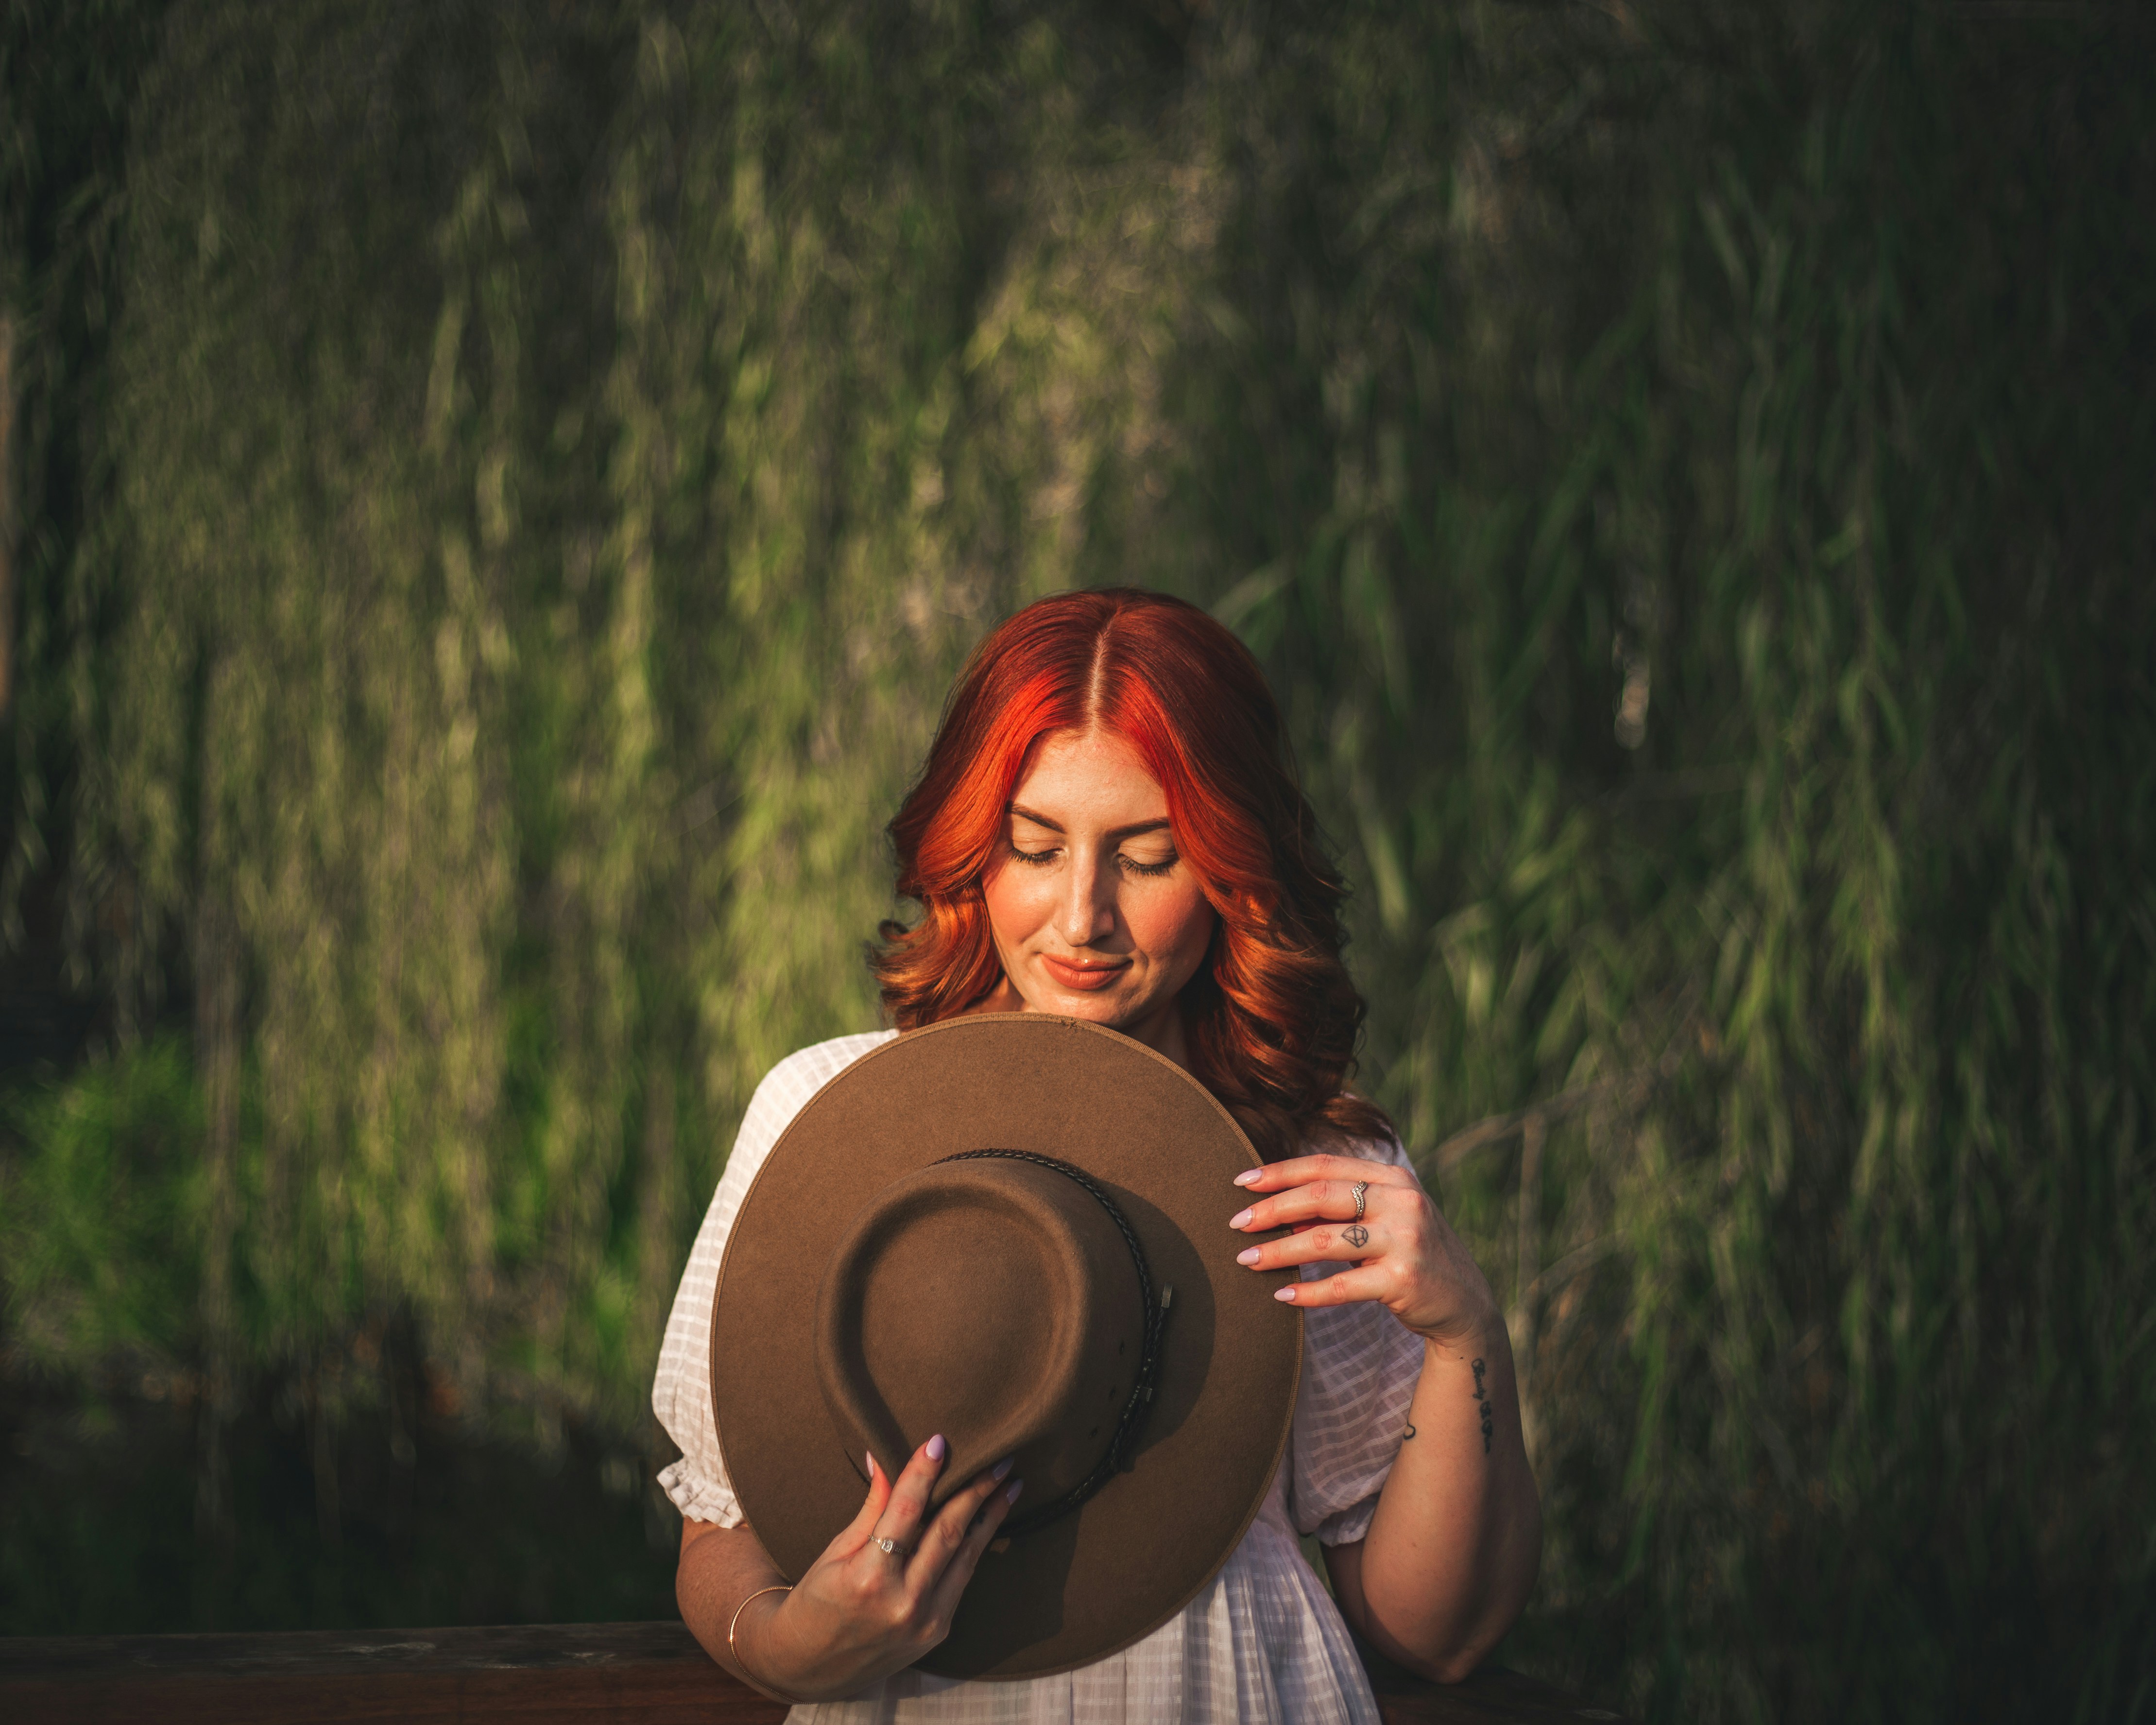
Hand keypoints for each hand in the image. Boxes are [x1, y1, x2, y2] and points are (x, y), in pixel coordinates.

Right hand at [737, 1436, 1023, 1701]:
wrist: (810, 1666)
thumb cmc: (816, 1601)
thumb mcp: (835, 1551)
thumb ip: (871, 1508)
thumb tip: (883, 1457)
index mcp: (868, 1578)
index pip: (904, 1513)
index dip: (923, 1474)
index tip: (940, 1441)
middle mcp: (902, 1602)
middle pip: (947, 1532)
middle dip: (976, 1491)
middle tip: (999, 1459)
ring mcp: (924, 1622)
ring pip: (966, 1556)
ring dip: (990, 1517)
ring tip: (1009, 1485)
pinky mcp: (937, 1631)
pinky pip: (961, 1579)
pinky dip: (974, 1547)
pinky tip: (988, 1521)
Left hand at [1227, 1151, 1500, 1346]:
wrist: (1465, 1304)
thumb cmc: (1410, 1254)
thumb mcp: (1383, 1221)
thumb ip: (1340, 1211)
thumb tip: (1279, 1211)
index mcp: (1394, 1178)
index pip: (1325, 1165)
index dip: (1280, 1171)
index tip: (1241, 1182)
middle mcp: (1402, 1201)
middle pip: (1321, 1196)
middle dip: (1272, 1209)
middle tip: (1235, 1223)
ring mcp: (1405, 1239)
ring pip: (1325, 1240)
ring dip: (1280, 1250)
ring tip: (1247, 1260)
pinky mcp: (1404, 1279)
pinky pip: (1342, 1285)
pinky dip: (1308, 1291)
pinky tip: (1282, 1295)